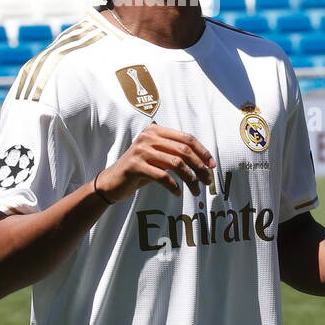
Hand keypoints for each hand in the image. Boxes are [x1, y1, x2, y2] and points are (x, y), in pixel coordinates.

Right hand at [97, 125, 215, 201]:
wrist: (112, 182)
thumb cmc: (141, 170)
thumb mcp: (159, 158)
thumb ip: (176, 154)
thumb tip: (206, 163)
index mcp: (156, 130)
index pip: (187, 138)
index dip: (202, 152)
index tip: (212, 166)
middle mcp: (148, 137)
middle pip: (184, 150)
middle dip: (199, 167)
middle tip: (208, 181)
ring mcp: (141, 150)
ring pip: (176, 163)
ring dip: (190, 179)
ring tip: (196, 191)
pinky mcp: (135, 166)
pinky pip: (162, 176)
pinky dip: (174, 186)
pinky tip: (178, 194)